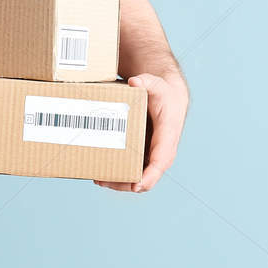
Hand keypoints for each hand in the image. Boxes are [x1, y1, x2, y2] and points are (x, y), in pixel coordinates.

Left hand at [95, 71, 187, 193]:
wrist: (168, 97)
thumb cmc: (163, 93)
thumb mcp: (157, 85)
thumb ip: (147, 81)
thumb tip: (135, 81)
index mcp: (167, 137)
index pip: (161, 161)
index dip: (149, 176)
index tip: (136, 185)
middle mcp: (162, 151)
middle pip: (146, 177)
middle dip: (125, 183)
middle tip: (103, 181)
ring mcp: (153, 155)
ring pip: (139, 178)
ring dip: (119, 182)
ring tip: (98, 179)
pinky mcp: (145, 155)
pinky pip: (134, 171)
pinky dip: (119, 175)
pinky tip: (102, 174)